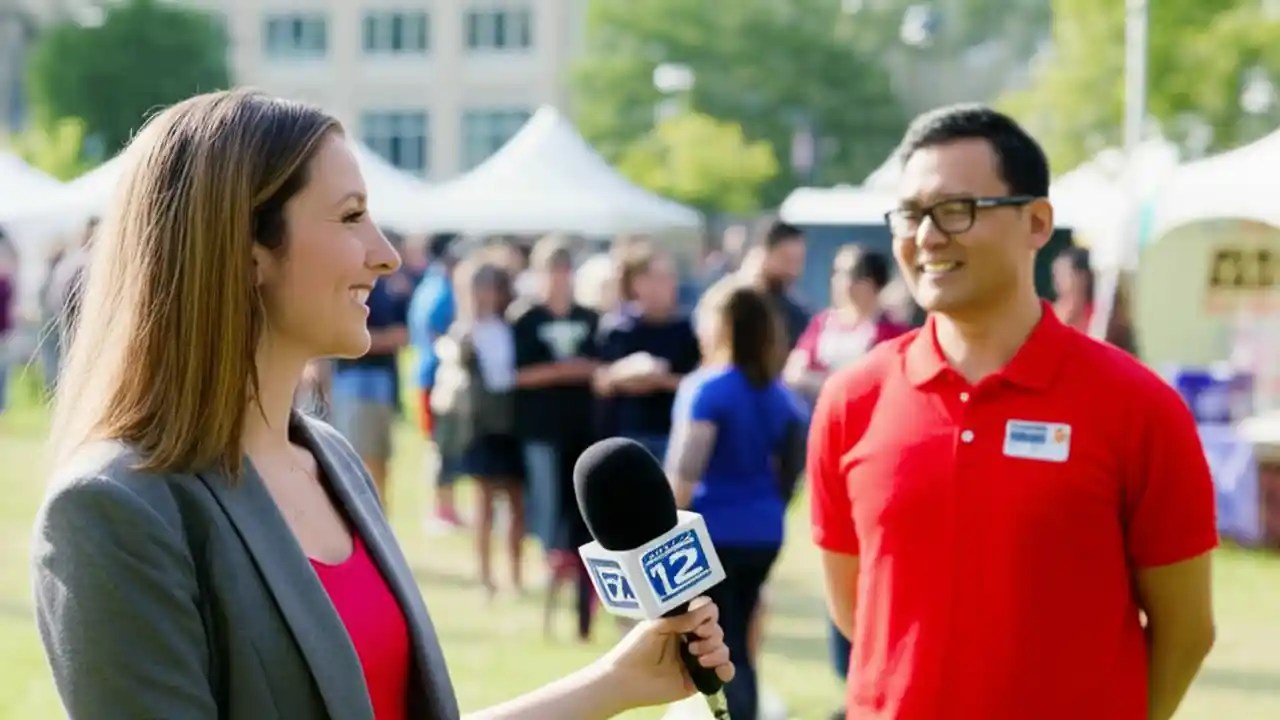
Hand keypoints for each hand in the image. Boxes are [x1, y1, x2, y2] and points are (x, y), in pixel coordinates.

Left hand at [593, 597, 733, 710]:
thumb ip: (682, 618)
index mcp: (681, 623)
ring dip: (716, 651)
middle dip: (711, 635)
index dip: (708, 616)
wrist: (626, 680)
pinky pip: (724, 672)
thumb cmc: (635, 648)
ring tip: (698, 658)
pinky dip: (726, 669)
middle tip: (694, 643)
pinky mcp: (700, 679)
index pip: (706, 613)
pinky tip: (718, 670)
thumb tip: (708, 609)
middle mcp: (691, 639)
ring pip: (722, 649)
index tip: (699, 624)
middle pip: (717, 630)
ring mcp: (697, 660)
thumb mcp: (656, 626)